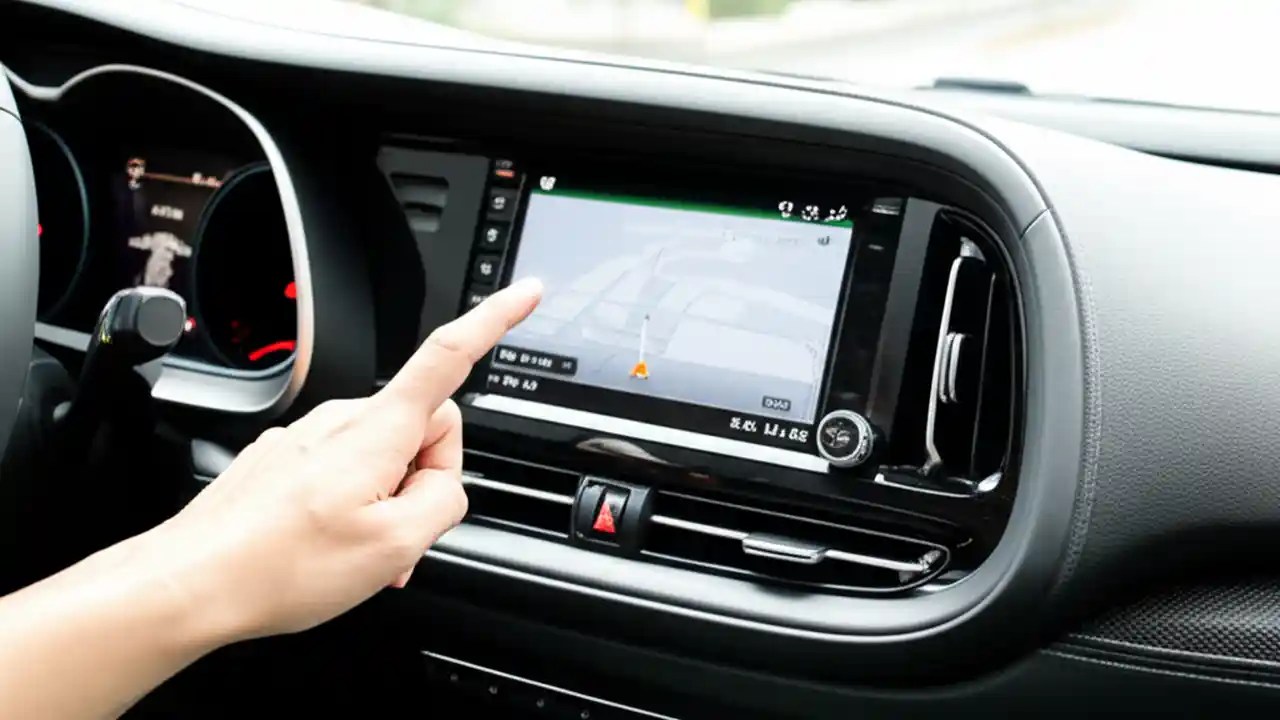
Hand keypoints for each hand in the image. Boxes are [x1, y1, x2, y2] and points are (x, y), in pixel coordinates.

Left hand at [150, 278, 541, 642]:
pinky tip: (330, 546)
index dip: (493, 321)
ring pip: (384, 454)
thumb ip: (443, 504)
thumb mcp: (394, 549)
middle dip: (428, 478)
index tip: (524, 294)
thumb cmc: (279, 566)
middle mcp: (341, 422)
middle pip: (425, 427)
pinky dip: (355, 506)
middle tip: (402, 536)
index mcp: (377, 431)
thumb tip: (444, 486)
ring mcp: (309, 438)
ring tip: (360, 553)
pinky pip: (344, 469)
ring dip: (389, 500)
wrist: (191, 583)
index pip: (448, 357)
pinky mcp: (285, 459)